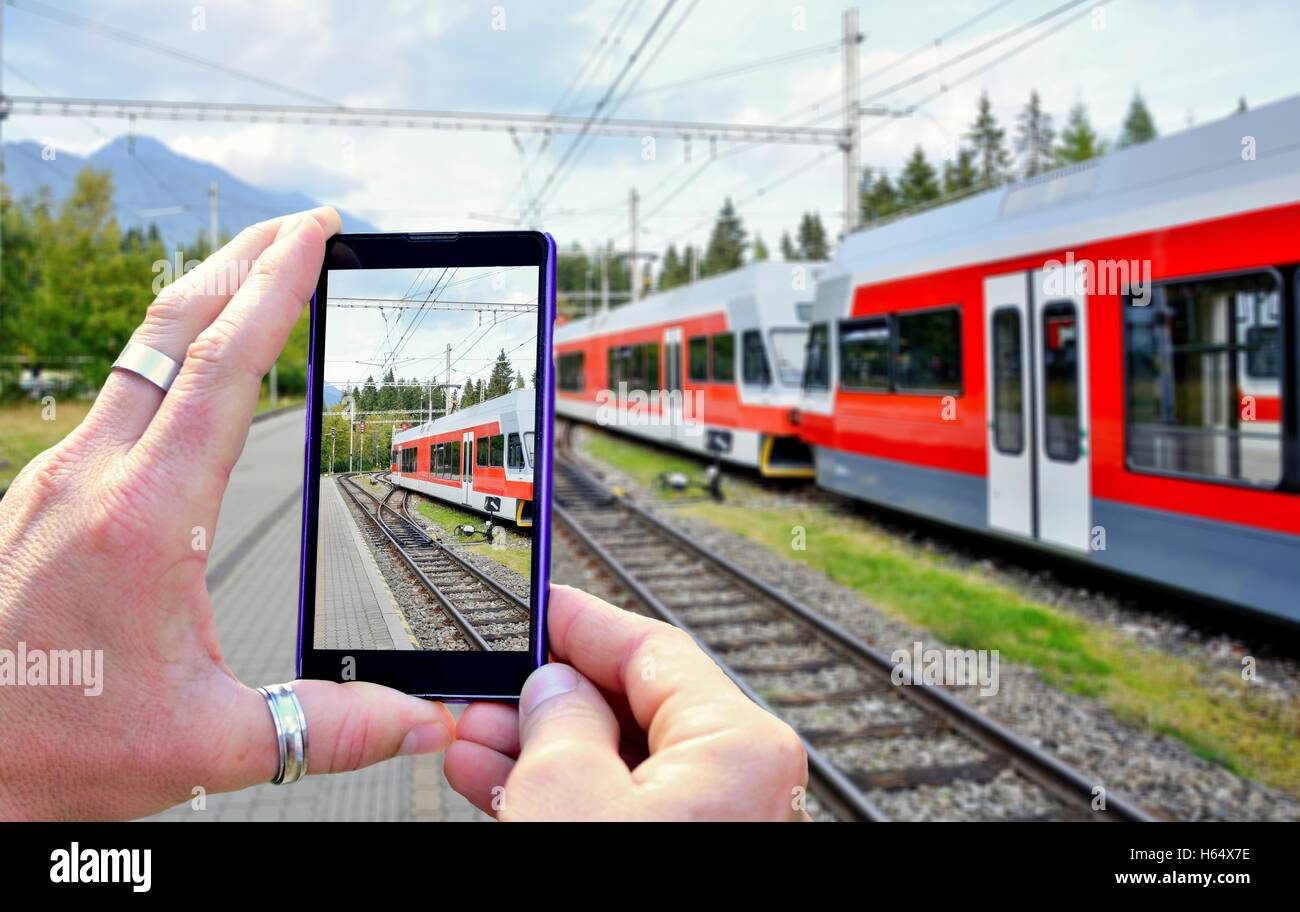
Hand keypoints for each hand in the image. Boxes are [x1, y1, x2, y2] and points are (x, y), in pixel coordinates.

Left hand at [0, 208, 453, 819]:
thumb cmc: (53, 748)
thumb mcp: (209, 745)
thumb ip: (329, 728)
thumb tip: (422, 722)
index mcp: (144, 516)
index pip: (224, 366)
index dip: (277, 287)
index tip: (316, 233)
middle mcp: (93, 476)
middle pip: (173, 327)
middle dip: (244, 259)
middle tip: (302, 225)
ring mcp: (57, 478)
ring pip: (138, 353)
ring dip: (203, 300)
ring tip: (257, 276)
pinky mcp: (42, 495)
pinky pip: (116, 394)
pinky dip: (170, 354)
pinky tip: (192, 371)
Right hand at [445, 585, 808, 820]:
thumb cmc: (628, 902)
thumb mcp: (568, 796)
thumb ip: (558, 721)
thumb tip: (552, 689)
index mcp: (738, 747)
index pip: (653, 649)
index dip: (585, 623)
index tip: (544, 606)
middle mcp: (741, 783)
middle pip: (632, 707)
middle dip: (548, 697)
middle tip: (491, 689)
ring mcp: (715, 823)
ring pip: (618, 764)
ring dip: (540, 750)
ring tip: (475, 741)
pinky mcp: (685, 851)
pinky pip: (620, 808)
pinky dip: (561, 795)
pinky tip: (498, 783)